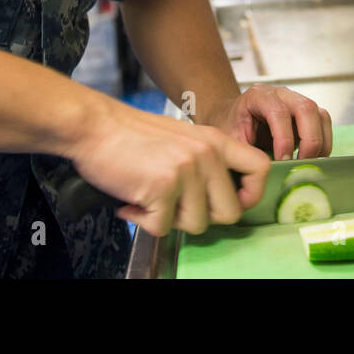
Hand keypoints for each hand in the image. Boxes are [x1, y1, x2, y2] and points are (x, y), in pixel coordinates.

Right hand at [68, 97, 270, 236]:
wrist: (94, 126)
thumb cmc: (131, 135)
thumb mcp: (182, 138)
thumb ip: (206, 162)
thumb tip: (224, 201)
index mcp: (215, 140)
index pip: (260, 168)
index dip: (251, 194)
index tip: (234, 201)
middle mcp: (207, 154)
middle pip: (230, 213)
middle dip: (201, 216)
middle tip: (175, 203)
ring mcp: (186, 170)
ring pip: (197, 224)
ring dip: (169, 218)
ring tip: (148, 195)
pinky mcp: (163, 187)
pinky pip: (163, 227)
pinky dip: (144, 221)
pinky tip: (132, 201)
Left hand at [203, 85, 332, 160]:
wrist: (231, 117)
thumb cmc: (230, 127)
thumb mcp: (231, 140)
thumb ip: (246, 153)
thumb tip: (265, 173)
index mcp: (258, 96)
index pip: (278, 112)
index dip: (284, 138)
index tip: (283, 161)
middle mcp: (280, 94)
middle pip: (306, 108)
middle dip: (309, 140)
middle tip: (302, 163)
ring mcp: (296, 100)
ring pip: (319, 114)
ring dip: (319, 142)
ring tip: (309, 163)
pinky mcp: (306, 112)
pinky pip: (323, 122)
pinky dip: (323, 142)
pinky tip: (313, 158)